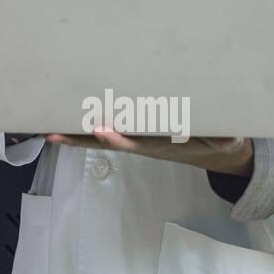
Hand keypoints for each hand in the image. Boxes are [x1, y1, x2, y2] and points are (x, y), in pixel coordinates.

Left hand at [45, 127, 253, 175]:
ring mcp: (135, 139)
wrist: (215, 148)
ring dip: (75, 135)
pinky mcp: (132, 133)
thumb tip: (227, 136)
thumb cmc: (218, 138)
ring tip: (47, 131)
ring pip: (100, 138)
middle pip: (107, 142)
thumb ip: (224, 137)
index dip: (118, 137)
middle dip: (82, 138)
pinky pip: (104, 131)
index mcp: (162, 144)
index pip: (136, 142)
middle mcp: (142, 143)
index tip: (101, 129)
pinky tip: (62, 124)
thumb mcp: (227, 139)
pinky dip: (83, 129)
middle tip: (56, 132)